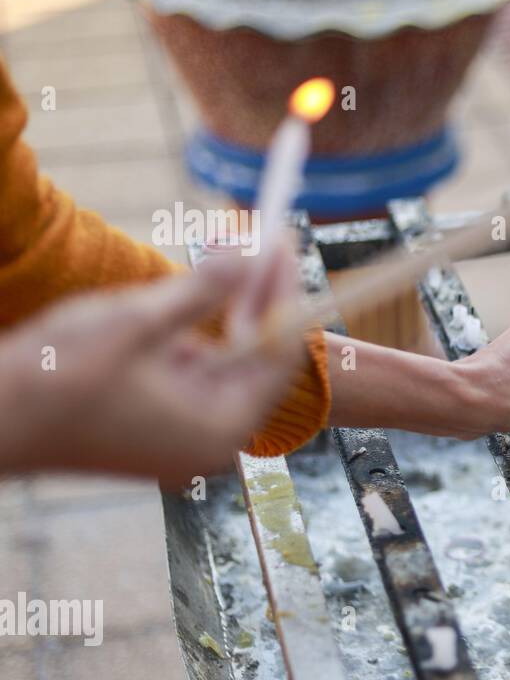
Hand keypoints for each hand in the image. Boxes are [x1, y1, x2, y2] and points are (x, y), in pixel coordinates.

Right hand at [0, 259, 302, 487]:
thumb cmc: (55, 378)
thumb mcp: (135, 322)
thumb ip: (201, 291)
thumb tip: (250, 255)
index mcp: (220, 428)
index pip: (277, 354)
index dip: (283, 293)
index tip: (285, 243)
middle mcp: (212, 441)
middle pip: (255, 357)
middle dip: (257, 295)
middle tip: (263, 238)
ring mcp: (184, 438)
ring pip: (222, 360)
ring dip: (225, 308)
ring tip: (231, 250)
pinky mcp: (157, 427)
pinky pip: (191, 373)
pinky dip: (194, 332)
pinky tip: (195, 289)